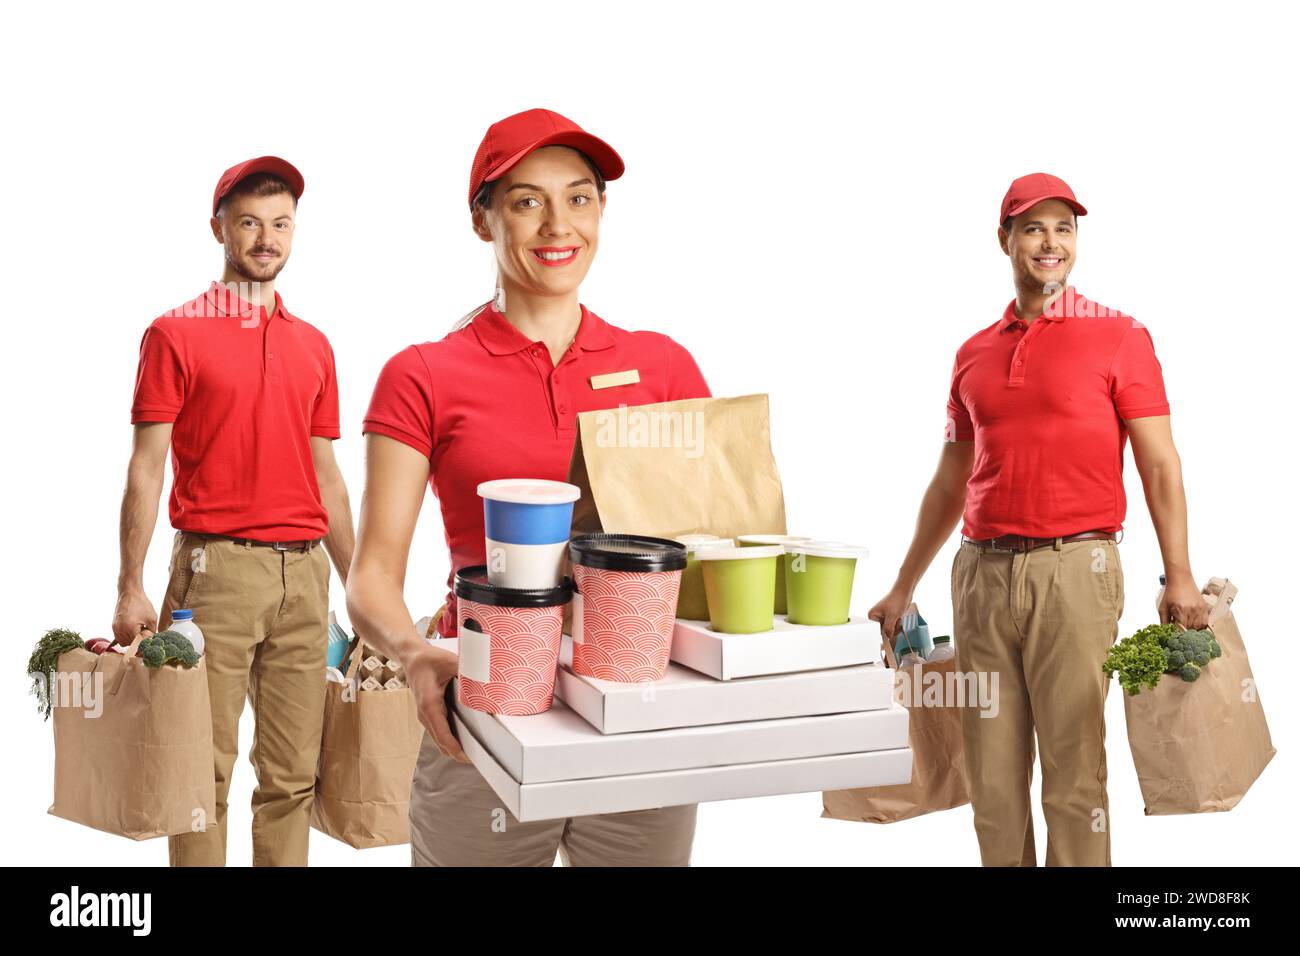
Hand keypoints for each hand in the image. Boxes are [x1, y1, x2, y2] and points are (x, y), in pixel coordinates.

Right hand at [113, 589, 156, 645]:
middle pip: (129, 644)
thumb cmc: (141, 604)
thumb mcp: (152, 618)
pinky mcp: (113, 625)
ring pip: (122, 642)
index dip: (143, 645)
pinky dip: (125, 636)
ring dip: (130, 640)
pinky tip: (132, 631)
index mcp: (130, 628)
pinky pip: (118, 636)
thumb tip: (151, 641)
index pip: (136, 644)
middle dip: (137, 642)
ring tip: (138, 630)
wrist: (129, 593)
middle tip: (143, 634)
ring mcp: (115, 627)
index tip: (147, 646)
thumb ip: (152, 632)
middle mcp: (120, 629)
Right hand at [403, 644, 468, 762]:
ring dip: (454, 749)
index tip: (468, 757)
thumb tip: (485, 677)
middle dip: (458, 754)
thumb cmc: (428, 660)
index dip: (455, 748)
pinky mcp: (429, 714)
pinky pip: (439, 732)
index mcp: (429, 705)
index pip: (443, 734)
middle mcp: (425, 714)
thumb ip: (466, 670)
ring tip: (474, 753)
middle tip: (479, 759)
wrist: (411, 657)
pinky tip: (464, 740)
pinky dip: (450, 740)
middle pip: (442, 743)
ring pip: (440, 740)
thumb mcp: (449, 661)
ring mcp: (426, 716)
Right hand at [868, 583, 913, 644]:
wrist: (904, 593)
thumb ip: (888, 628)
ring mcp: (883, 618)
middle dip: (891, 629)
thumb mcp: (892, 616)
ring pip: (889, 630)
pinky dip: (897, 625)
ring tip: (898, 619)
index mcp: (872, 615)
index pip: (875, 631)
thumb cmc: (897, 600)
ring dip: (895, 627)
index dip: (883, 633)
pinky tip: (899, 619)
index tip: (889, 634)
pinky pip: (893, 627)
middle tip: (896, 622)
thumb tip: (888, 637)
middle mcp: (876, 617)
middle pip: (882, 632)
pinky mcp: (889, 618)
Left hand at [1161, 573, 1210, 629]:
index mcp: (1180, 611)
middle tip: (1181, 631)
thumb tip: (1166, 633)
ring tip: (1187, 627)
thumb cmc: (1170, 594)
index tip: (1176, 635)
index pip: (1182, 629)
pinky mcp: (1204, 607)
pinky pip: (1205, 621)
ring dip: (1193, 629)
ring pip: (1199, 627)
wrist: (1180, 580)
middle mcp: (1191, 610)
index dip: (1179, 634)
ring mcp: (1199, 609)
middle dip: (1185, 632)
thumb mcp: (1163, 608)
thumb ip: (1164, 622)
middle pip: (1191, 629)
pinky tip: (1194, 624)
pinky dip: (1200, 625)